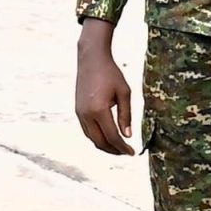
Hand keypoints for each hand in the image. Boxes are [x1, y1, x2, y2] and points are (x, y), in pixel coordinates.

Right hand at [74, 20, 133, 154]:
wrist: (91, 59)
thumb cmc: (111, 73)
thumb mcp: (124, 93)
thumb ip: (126, 116)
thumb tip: (127, 136)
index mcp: (99, 110)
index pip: (112, 137)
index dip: (122, 147)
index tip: (132, 152)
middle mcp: (86, 114)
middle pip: (100, 142)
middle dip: (113, 150)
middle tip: (126, 152)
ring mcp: (79, 113)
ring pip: (91, 138)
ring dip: (104, 145)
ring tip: (118, 146)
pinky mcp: (77, 110)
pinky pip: (87, 130)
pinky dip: (97, 137)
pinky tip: (107, 136)